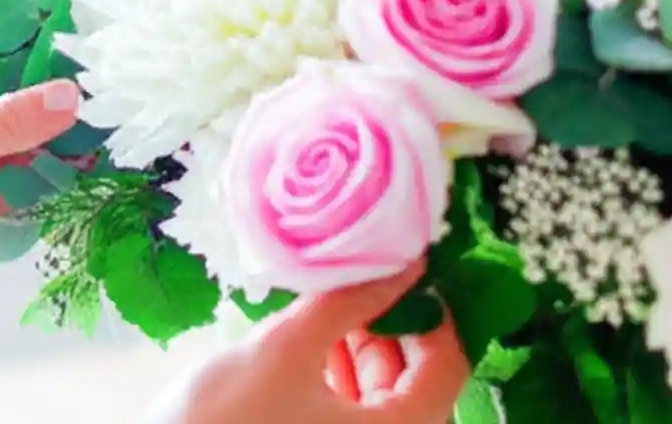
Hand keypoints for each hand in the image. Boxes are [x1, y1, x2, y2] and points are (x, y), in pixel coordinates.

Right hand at [148, 264, 468, 423]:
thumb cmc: (224, 420)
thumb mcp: (287, 348)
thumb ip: (349, 302)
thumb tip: (404, 263)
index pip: (447, 367)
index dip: (432, 311)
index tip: (406, 268)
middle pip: (416, 381)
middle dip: (391, 324)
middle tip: (363, 274)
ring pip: (380, 395)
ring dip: (362, 344)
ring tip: (332, 298)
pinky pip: (349, 408)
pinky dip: (339, 371)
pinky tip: (314, 335)